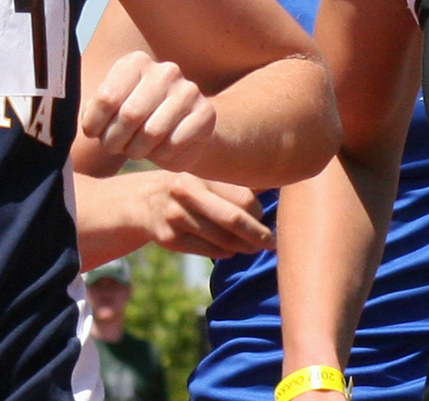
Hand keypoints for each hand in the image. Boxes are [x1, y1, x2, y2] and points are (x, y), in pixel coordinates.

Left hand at [80, 51, 216, 169]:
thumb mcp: (111, 110)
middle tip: (114, 147)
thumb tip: (59, 110)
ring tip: (135, 150)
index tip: (93, 134)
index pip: (106, 98)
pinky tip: (159, 151)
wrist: (183, 131)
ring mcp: (188, 90)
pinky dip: (161, 156)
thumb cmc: (136, 122)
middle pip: (129, 115)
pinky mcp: (205, 114)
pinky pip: (174, 144)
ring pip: (152, 132)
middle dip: (115, 141)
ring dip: (137, 150)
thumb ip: (90, 110)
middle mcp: (164, 70)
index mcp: (135, 63)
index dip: (95, 124)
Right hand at [128, 169, 270, 258]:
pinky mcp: (169, 238)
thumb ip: (241, 181)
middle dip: (258, 235)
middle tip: (270, 243)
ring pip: (223, 241)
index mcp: (202, 174)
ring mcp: (175, 216)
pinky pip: (209, 251)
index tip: (266, 220)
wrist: (145, 201)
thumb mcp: (209, 177)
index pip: (244, 198)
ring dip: (243, 247)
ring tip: (252, 247)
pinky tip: (229, 249)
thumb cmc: (191, 188)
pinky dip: (225, 253)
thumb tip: (283, 177)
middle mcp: (186, 192)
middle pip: (233, 220)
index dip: (259, 213)